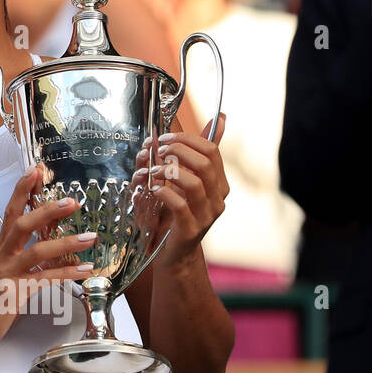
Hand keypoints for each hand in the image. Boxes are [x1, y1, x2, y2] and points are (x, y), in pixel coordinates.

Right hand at [0, 165, 99, 352]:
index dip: (23, 190)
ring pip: (36, 252)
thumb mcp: (5, 271)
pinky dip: (66, 273)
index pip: (11, 212)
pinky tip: (84, 270)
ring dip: (65, 242)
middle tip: (71, 200)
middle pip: (21, 224)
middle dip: (46, 210)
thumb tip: (52, 246)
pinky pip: (43, 280)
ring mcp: (7, 274)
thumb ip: (25, 257)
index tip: (36, 170)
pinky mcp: (14, 294)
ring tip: (90, 237)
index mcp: (1, 248)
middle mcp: (3, 256)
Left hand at [134, 114, 228, 263]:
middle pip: (205, 164)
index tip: (164, 138)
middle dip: (178, 151)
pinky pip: (179, 205)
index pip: (212, 150)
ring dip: (169, 171)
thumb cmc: (175, 212)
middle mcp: (218, 198)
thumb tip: (218, 120)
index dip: (187, 139)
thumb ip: (191, 154)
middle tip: (158, 150)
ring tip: (153, 169)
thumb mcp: (183, 180)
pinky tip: (153, 188)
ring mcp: (206, 215)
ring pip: (195, 183)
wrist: (173, 252)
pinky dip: (164, 192)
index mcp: (218, 183)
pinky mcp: (191, 229)